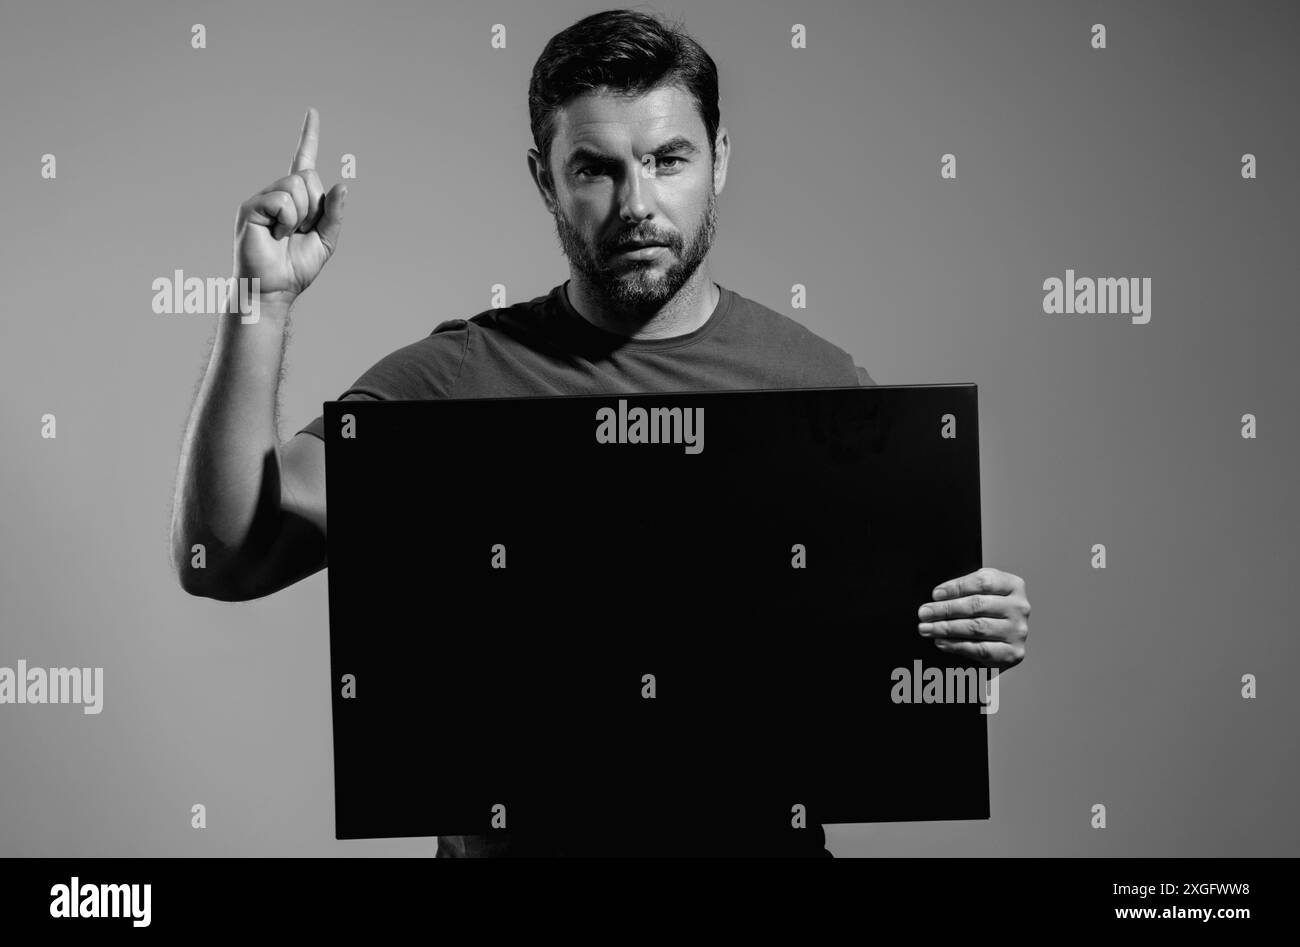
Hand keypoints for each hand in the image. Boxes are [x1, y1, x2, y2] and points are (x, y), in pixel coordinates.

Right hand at [234, 107, 346, 308]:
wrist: (274, 289)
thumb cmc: (296, 267)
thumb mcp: (325, 241)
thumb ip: (334, 214)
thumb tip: (342, 185)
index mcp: (296, 198)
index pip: (303, 160)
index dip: (308, 136)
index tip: (312, 112)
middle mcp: (277, 193)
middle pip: (309, 176)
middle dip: (315, 206)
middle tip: (300, 231)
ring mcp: (262, 198)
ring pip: (297, 186)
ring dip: (302, 215)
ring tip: (286, 235)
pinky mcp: (250, 207)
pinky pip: (283, 200)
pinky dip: (288, 220)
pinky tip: (276, 234)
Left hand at [917, 567, 1029, 669]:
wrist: (1004, 643)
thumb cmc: (988, 613)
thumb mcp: (981, 593)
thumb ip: (964, 590)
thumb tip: (937, 597)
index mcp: (1013, 585)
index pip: (982, 582)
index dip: (956, 587)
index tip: (936, 594)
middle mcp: (1019, 607)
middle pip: (977, 605)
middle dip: (945, 609)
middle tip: (924, 613)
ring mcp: (1018, 631)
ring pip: (977, 627)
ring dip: (946, 628)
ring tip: (927, 628)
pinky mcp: (1013, 653)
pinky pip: (980, 649)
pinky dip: (957, 645)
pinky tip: (941, 642)